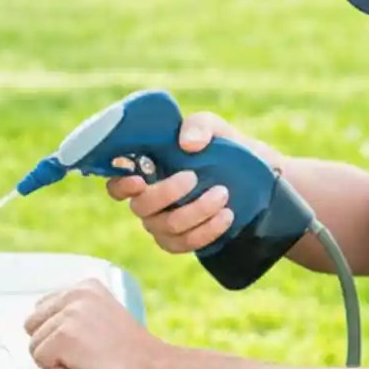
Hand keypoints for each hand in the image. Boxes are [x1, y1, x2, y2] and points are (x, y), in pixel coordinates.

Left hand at [23, 278, 164, 368]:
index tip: (85, 342)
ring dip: (56, 360)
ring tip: (88, 359)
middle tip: (84, 352)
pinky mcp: (63, 337)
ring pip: (34, 345)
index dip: (58, 332)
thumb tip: (40, 326)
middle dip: (51, 344)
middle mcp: (74, 294)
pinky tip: (84, 367)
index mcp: (84, 286)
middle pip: (32, 325)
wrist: (150, 367)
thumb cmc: (128, 351)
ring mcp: (68, 315)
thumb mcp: (102, 315)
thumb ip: (75, 312)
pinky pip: (40, 360)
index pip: (43, 308)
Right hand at [106, 111, 242, 252]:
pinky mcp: (180, 241)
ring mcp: (161, 223)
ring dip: (196, 211)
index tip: (139, 180)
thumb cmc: (219, 150)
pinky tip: (226, 215)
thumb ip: (199, 126)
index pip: (117, 185)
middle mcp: (147, 200)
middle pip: (140, 207)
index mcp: (145, 172)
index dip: (121, 186)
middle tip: (193, 177)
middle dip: (167, 193)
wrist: (252, 179)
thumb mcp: (214, 129)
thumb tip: (187, 144)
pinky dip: (207, 230)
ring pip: (167, 226)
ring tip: (223, 194)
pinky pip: (185, 243)